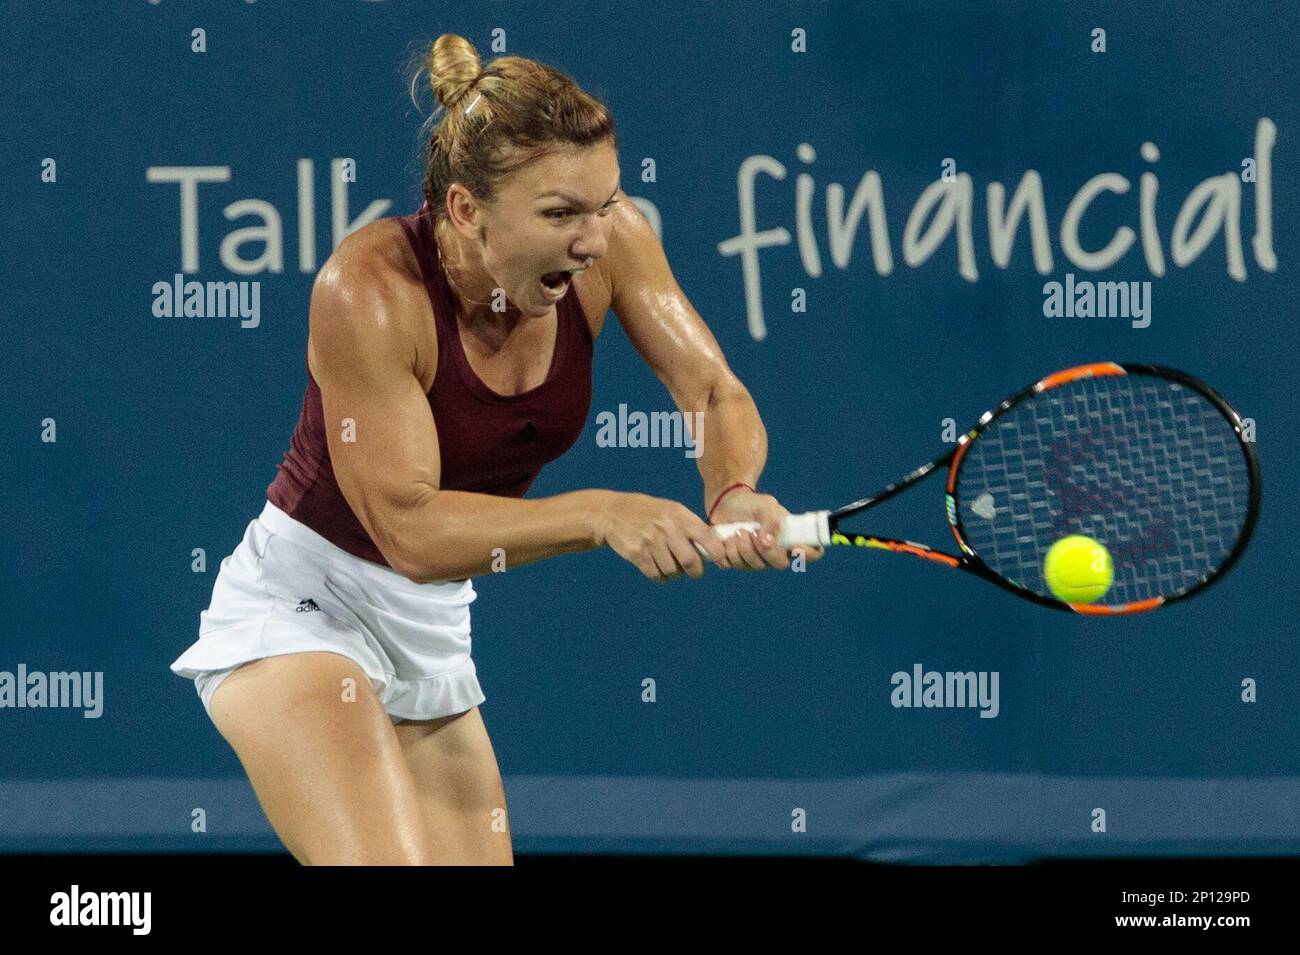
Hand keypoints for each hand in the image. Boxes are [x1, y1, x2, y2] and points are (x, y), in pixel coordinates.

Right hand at [598, 492, 729, 581]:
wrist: (613, 513)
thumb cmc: (650, 513)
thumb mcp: (671, 510)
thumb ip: (691, 526)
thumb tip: (716, 547)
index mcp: (679, 515)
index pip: (706, 537)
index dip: (717, 553)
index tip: (721, 561)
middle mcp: (666, 528)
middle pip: (690, 561)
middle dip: (696, 571)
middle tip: (695, 572)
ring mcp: (651, 541)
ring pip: (672, 571)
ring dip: (675, 574)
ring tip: (671, 566)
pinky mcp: (637, 553)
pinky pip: (656, 575)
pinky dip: (660, 576)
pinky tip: (658, 568)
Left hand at [709, 488, 825, 570]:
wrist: (725, 504)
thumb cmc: (752, 505)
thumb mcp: (766, 505)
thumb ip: (773, 520)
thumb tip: (769, 540)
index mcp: (790, 539)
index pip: (811, 552)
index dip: (808, 554)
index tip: (796, 547)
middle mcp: (776, 553)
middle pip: (780, 564)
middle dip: (767, 550)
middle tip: (752, 532)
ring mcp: (756, 561)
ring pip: (754, 565)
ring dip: (743, 547)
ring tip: (737, 530)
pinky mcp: (735, 562)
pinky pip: (732, 565)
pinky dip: (727, 550)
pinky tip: (726, 539)